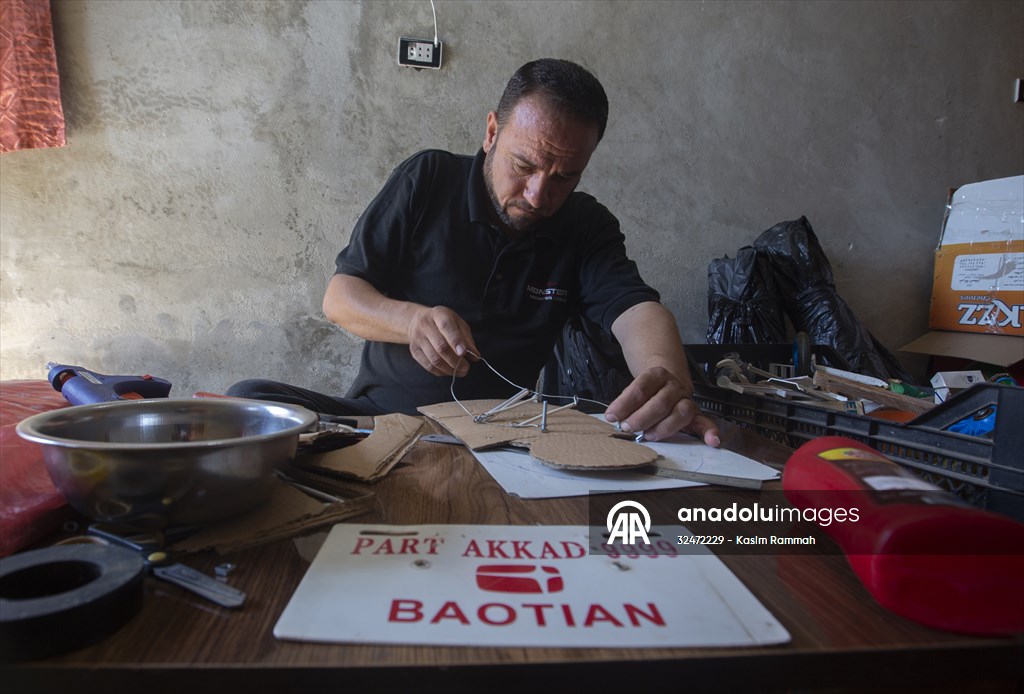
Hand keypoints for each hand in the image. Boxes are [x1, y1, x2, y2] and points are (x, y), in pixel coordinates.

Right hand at [407, 306, 479, 376]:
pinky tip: (449, 371)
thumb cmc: (442, 322)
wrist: (417, 321)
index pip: (446, 327)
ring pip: (434, 359)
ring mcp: (418, 339)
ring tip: (461, 372)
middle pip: (440, 347)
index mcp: (439, 315)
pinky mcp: (414, 351)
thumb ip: (467, 338)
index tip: (464, 353)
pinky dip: (441, 372)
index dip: (455, 341)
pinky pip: (428, 366)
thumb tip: (475, 355)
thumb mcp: (457, 323)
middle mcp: (425, 326)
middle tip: (466, 368)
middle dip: (455, 360)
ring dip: (449, 369)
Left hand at [604, 366, 720, 446]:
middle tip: (628, 427)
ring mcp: (686, 399)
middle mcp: (674, 386)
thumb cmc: (646, 389)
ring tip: (649, 436)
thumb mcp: (634, 389)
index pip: (641, 388)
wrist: (665, 378)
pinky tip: (712, 441)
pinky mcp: (695, 413)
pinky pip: (705, 422)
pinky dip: (710, 432)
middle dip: (642, 417)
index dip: (625, 403)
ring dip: (664, 427)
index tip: (612, 416)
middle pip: (661, 402)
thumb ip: (626, 403)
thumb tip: (613, 418)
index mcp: (657, 375)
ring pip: (681, 413)